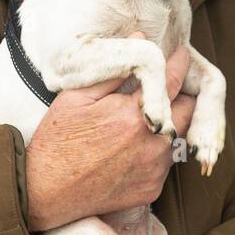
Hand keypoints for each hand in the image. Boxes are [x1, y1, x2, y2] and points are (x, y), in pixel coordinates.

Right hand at [24, 33, 195, 232]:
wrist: (46, 192)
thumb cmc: (58, 141)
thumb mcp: (76, 98)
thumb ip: (113, 71)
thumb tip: (139, 41)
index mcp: (133, 115)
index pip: (172, 81)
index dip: (180, 64)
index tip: (181, 54)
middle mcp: (152, 143)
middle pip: (188, 110)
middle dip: (181, 97)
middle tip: (166, 90)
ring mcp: (155, 168)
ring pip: (180, 137)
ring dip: (171, 124)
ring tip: (149, 118)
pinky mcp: (153, 188)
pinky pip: (168, 164)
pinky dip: (159, 152)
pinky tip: (137, 148)